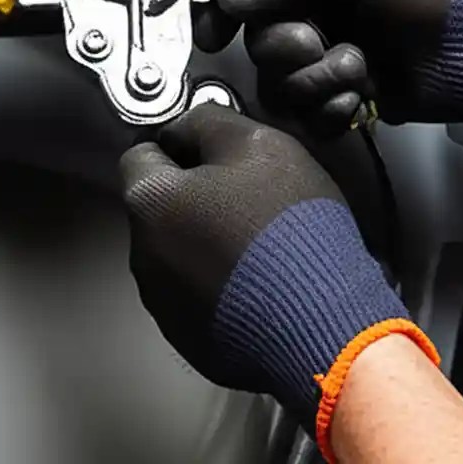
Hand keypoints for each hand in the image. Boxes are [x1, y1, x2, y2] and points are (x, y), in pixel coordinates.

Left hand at [119, 103, 431, 427]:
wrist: (321, 322)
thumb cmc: (286, 225)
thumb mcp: (257, 142)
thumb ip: (208, 122)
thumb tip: (185, 127)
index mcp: (148, 202)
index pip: (141, 154)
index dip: (180, 146)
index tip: (218, 154)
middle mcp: (142, 257)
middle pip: (161, 210)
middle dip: (195, 200)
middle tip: (251, 200)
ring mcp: (164, 305)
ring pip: (179, 257)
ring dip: (208, 246)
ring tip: (263, 248)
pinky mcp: (191, 342)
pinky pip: (199, 299)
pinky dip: (223, 288)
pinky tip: (263, 286)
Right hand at [196, 0, 462, 147]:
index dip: (227, 13)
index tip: (213, 33)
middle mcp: (322, 17)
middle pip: (261, 45)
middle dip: (290, 49)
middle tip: (326, 42)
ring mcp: (335, 61)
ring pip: (282, 86)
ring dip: (316, 82)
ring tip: (360, 70)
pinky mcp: (354, 100)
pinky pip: (312, 116)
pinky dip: (331, 111)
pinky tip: (363, 99)